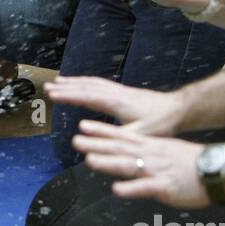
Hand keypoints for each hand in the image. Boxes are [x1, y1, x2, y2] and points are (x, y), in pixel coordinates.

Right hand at [44, 75, 185, 135]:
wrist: (177, 109)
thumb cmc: (161, 123)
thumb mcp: (141, 135)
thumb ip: (119, 139)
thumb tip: (98, 144)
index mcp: (117, 102)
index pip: (87, 96)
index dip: (68, 95)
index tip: (52, 94)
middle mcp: (116, 93)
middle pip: (86, 86)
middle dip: (66, 87)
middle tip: (47, 86)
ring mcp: (119, 90)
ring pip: (92, 82)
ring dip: (74, 82)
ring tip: (59, 81)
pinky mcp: (123, 91)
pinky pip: (99, 83)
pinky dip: (85, 82)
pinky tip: (82, 85)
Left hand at [72, 123, 210, 207]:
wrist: (219, 170)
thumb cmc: (194, 163)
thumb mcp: (167, 150)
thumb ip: (147, 152)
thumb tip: (130, 153)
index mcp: (151, 146)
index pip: (122, 136)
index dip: (101, 131)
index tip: (83, 126)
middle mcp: (151, 155)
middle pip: (119, 149)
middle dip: (96, 145)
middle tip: (76, 141)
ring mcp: (157, 170)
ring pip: (128, 165)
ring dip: (108, 163)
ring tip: (89, 161)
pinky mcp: (165, 186)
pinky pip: (146, 188)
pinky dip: (131, 189)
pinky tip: (117, 190)